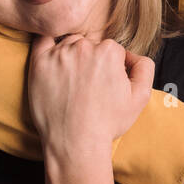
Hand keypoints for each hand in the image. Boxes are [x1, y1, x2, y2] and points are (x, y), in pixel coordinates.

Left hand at [27, 35, 154, 158]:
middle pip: (89, 44)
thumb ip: (144, 67)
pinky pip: (42, 41)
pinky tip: (52, 58)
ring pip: (68, 43)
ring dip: (70, 55)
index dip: (109, 67)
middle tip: (87, 86)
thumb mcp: (140, 97)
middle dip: (90, 60)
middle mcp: (84, 47)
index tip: (104, 84)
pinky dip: (47, 43)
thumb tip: (131, 54)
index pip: (110, 49)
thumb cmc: (107, 123)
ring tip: (70, 82)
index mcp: (109, 52)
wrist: (76, 142)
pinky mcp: (39, 63)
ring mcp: (59, 54)